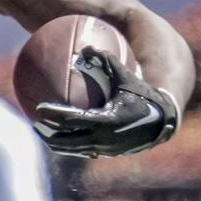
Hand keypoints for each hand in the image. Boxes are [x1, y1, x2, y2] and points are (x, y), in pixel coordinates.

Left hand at [33, 47, 179, 156]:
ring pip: (75, 150)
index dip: (53, 114)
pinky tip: (65, 139)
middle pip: (67, 140)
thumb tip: (88, 46)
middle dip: (48, 134)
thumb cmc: (144, 96)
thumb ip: (107, 61)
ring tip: (44, 134)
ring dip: (58, 144)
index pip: (71, 119)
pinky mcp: (110, 153)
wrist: (165, 122)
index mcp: (105, 120)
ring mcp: (106, 149)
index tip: (38, 109)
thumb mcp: (127, 77)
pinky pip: (86, 151)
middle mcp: (103, 138)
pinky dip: (73, 146)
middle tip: (35, 123)